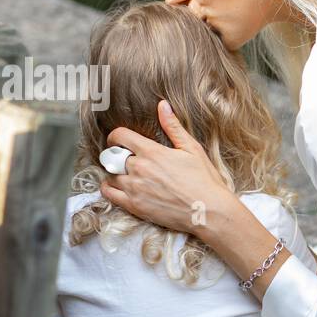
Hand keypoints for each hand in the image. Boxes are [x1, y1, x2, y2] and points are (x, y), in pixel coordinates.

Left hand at [99, 99, 235, 235]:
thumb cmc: (204, 180)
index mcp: (152, 152)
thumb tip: (162, 105)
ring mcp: (135, 188)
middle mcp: (139, 169)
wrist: (208, 211)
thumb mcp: (192, 149)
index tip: (119, 141)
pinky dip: (108, 188)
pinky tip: (117, 187)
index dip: (116, 136)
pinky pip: (109, 194)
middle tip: (126, 159)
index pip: (120, 136)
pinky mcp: (134, 206)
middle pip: (113, 156)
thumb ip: (173, 127)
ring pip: (109, 174)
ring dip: (114, 172)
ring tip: (124, 174)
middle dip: (117, 156)